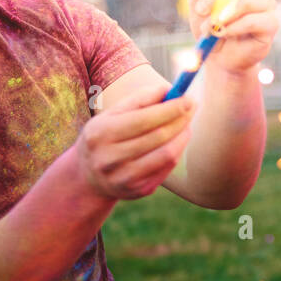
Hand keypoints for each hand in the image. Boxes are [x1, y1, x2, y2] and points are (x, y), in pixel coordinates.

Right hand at [75, 83, 194, 199]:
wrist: (88, 176)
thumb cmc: (106, 136)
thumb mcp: (112, 114)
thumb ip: (140, 99)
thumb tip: (170, 89)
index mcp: (101, 133)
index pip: (143, 119)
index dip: (170, 109)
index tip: (188, 98)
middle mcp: (109, 158)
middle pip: (158, 137)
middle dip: (180, 119)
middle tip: (192, 106)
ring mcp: (123, 178)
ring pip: (167, 154)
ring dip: (183, 135)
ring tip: (186, 124)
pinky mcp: (138, 191)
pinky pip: (167, 168)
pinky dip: (176, 151)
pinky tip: (176, 141)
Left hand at [190, 0, 278, 73]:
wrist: (220, 60)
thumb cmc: (211, 30)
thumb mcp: (198, 6)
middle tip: (200, 9)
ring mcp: (267, 7)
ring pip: (249, 0)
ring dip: (225, 14)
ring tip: (210, 28)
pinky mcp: (271, 25)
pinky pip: (255, 20)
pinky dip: (235, 26)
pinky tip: (223, 34)